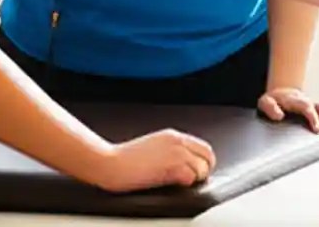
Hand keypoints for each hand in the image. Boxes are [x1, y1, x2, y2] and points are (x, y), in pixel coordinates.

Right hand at [93, 129, 215, 192]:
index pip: (203, 147)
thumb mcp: (153, 147)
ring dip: (195, 178)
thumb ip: (170, 150)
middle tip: (193, 180)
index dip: (203, 161)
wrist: (110, 162)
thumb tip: (184, 163)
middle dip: (204, 169)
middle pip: (208, 156)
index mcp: (173, 136)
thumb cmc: (125, 159)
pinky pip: (191, 177)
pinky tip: (174, 183)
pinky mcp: (171, 166)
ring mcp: (176, 153)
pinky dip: (186, 183)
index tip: (197, 171)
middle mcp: (177, 142)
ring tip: (180, 182)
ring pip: (202, 168)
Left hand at [258, 87, 318, 139]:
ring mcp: (317, 101)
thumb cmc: (274, 101)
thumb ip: (269, 107)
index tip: (317, 130)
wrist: (282, 92)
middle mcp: (310, 99)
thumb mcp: (265, 102)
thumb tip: (279, 115)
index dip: (313, 117)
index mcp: (296, 99)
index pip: (307, 106)